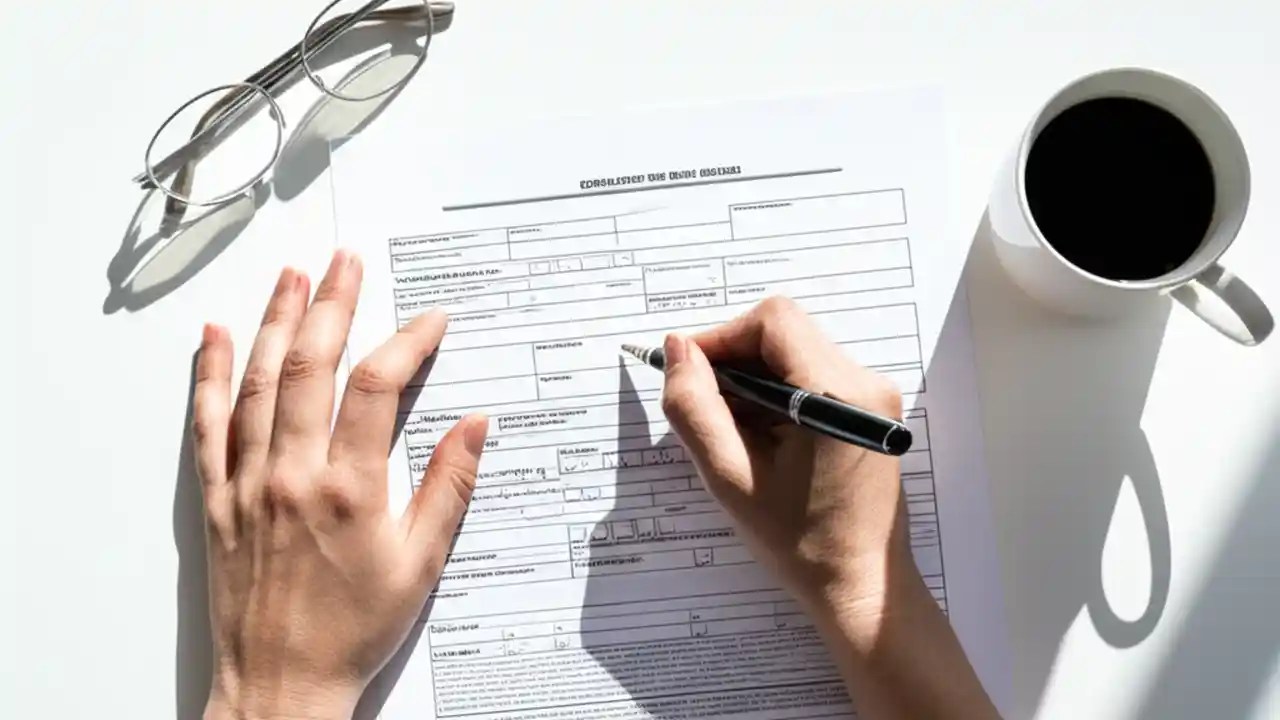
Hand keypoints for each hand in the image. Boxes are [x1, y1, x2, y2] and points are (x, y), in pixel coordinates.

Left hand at [192, 251, 486, 719]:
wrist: (280, 684)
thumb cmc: (353, 630)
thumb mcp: (420, 564)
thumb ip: (449, 489)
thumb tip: (476, 427)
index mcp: (348, 489)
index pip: (377, 388)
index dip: (407, 343)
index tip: (430, 321)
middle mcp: (292, 475)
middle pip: (309, 367)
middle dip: (331, 305)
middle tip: (346, 262)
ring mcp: (248, 483)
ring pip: (258, 383)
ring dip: (275, 322)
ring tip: (292, 277)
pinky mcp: (217, 499)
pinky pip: (208, 425)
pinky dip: (209, 376)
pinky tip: (214, 337)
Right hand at [660, 297, 997, 718]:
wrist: (861, 587)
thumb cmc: (798, 542)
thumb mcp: (730, 476)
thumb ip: (695, 407)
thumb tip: (677, 348)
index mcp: (838, 393)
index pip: (773, 320)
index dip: (722, 336)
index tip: (688, 372)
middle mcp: (866, 382)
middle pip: (785, 333)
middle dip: (736, 360)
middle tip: (706, 410)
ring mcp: (874, 397)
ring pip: (796, 353)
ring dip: (755, 380)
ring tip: (733, 434)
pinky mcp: (871, 412)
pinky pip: (814, 378)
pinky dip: (778, 395)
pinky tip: (762, 440)